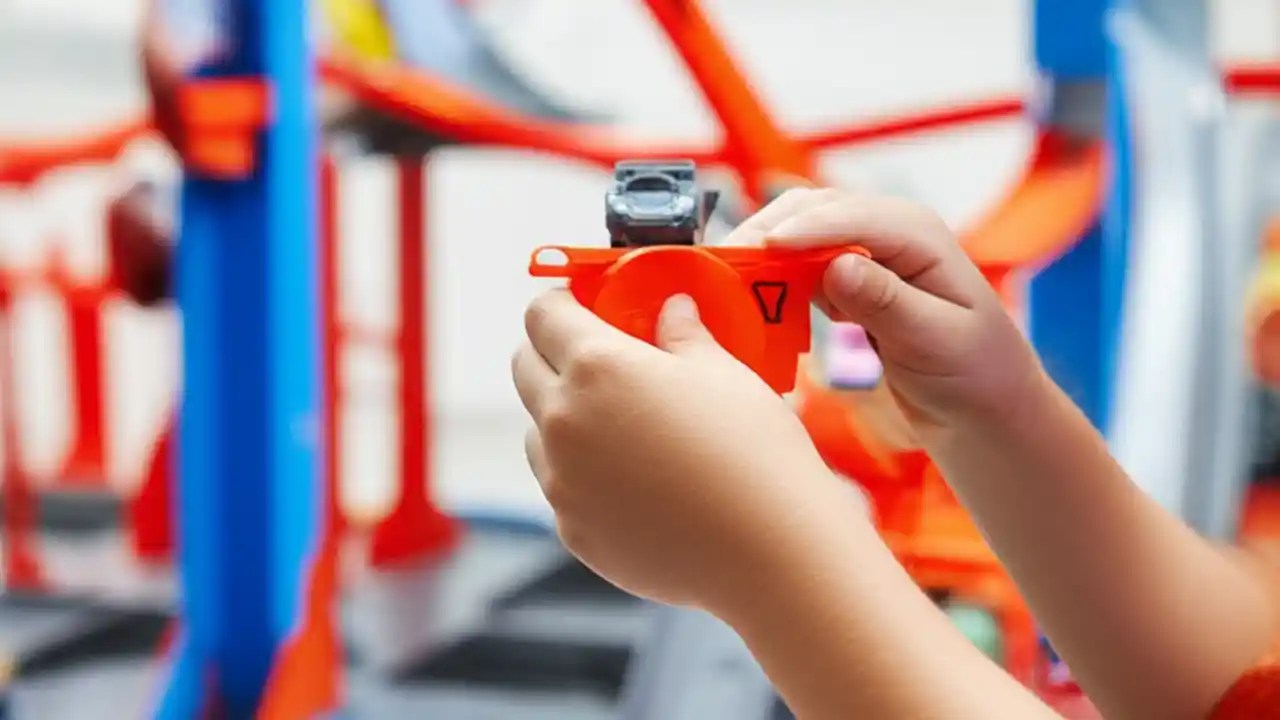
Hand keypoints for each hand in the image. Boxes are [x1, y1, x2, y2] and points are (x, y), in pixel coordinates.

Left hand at [513, 290, 852, 609]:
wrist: (768, 549)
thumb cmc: (751, 451)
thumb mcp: (722, 372)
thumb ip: (682, 333)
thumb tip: (671, 309)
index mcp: (596, 367)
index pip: (543, 316)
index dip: (561, 304)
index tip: (582, 305)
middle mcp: (563, 421)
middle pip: (524, 368)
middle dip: (551, 353)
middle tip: (595, 356)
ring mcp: (561, 482)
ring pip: (537, 431)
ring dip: (562, 416)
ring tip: (620, 424)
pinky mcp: (572, 530)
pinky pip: (560, 486)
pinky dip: (582, 473)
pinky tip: (633, 478)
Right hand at [739, 188, 1042, 431]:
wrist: (983, 406)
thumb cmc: (974, 373)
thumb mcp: (936, 340)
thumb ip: (887, 302)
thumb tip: (836, 265)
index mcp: (918, 234)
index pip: (851, 216)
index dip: (803, 229)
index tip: (762, 247)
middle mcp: (888, 232)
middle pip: (813, 211)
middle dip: (768, 232)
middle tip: (725, 265)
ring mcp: (865, 254)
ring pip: (798, 235)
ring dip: (762, 253)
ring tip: (725, 280)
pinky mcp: (847, 281)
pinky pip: (799, 267)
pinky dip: (773, 278)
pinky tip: (752, 300)